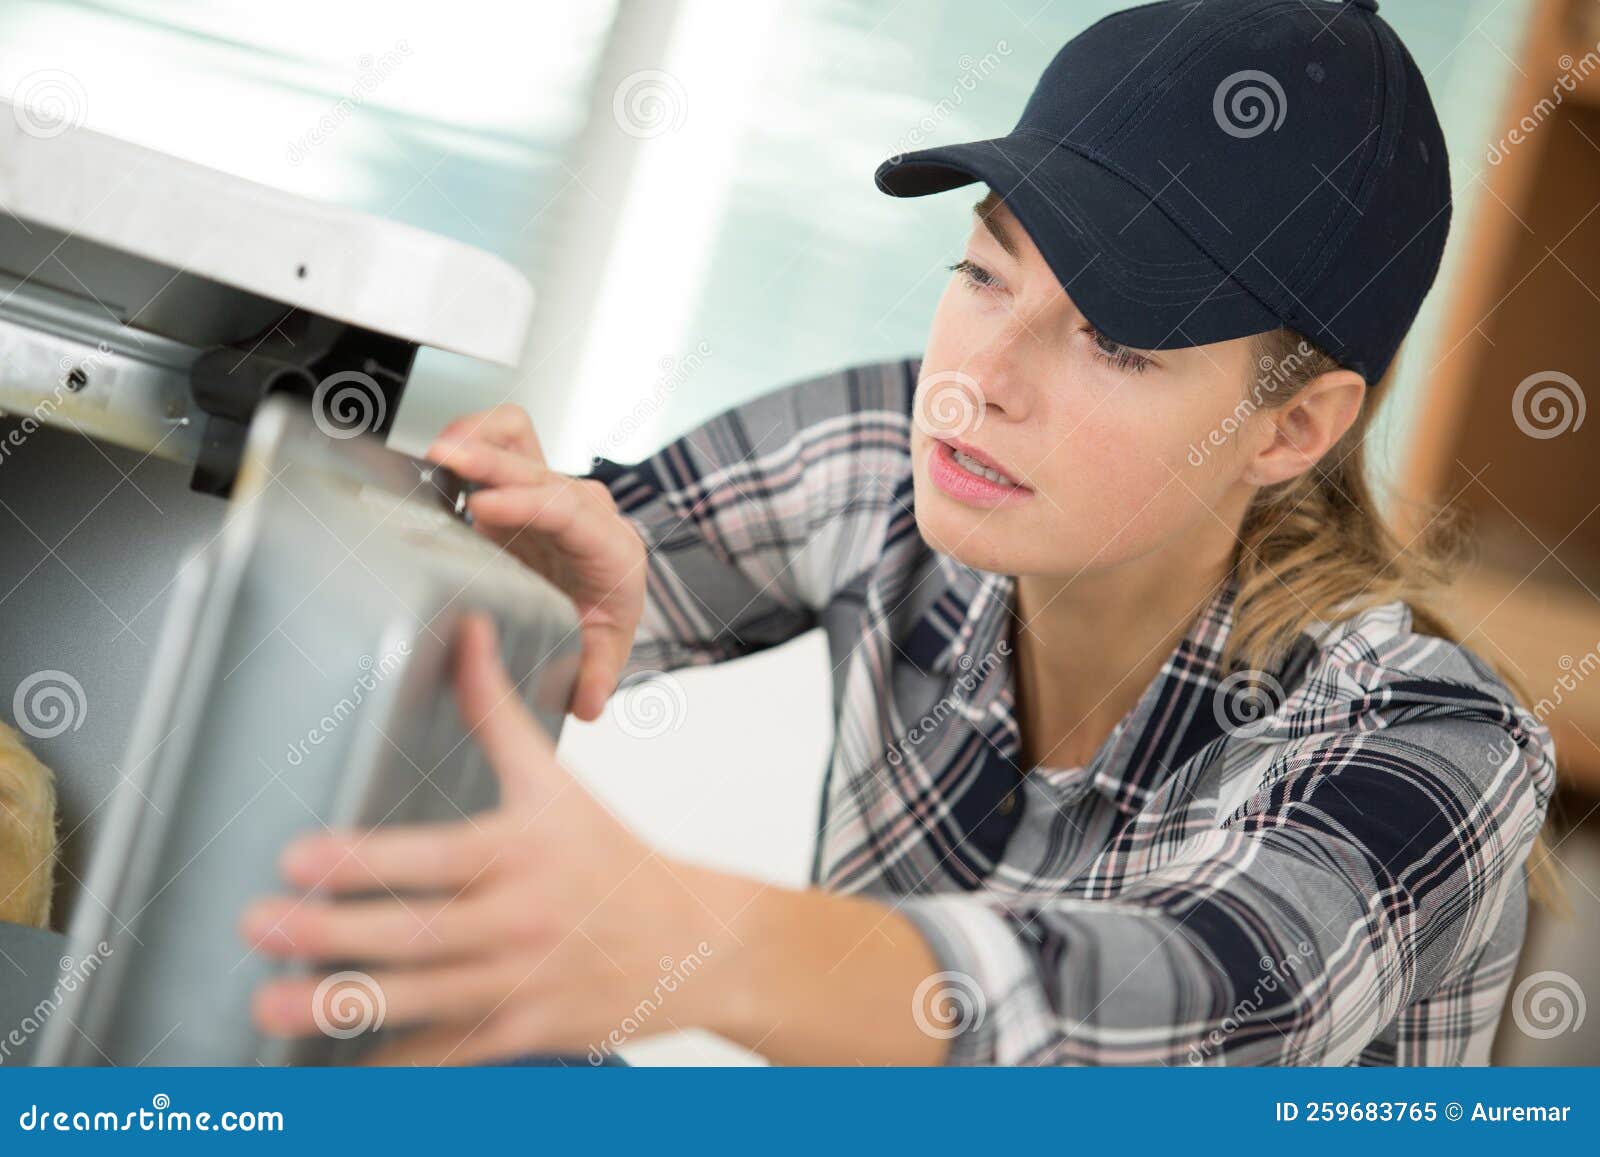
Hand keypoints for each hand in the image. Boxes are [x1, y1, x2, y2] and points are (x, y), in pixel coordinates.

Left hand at [240, 615, 742, 1063]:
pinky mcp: (526, 1034)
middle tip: (259, 924)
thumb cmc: (612, 855)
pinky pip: (451, 1055)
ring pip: (425, 1001)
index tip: (300, 858)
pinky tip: (336, 1069)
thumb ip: (497, 710)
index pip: (438, 858)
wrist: (697, 941)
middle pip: (420, 933)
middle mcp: (523, 920)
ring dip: (344, 1007)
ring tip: (270, 1003)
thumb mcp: (557, 780)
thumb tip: (466, 630)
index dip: (367, 862)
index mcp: (525, 850)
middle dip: (334, 934)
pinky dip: (396, 1066)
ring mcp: (524, 984)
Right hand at [426, 405, 645, 720]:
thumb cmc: (603, 607)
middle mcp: (583, 507)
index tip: (483, 508)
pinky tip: (446, 449)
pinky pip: (506, 435)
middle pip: (536, 472)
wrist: (602, 586)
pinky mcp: (523, 478)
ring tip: (438, 449)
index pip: (569, 512)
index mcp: (609, 544)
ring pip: (519, 442)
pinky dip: (476, 432)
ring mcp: (551, 487)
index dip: (526, 505)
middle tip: (445, 461)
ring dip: (479, 438)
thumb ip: (595, 671)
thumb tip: (586, 702)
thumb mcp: (605, 644)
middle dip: (490, 462)